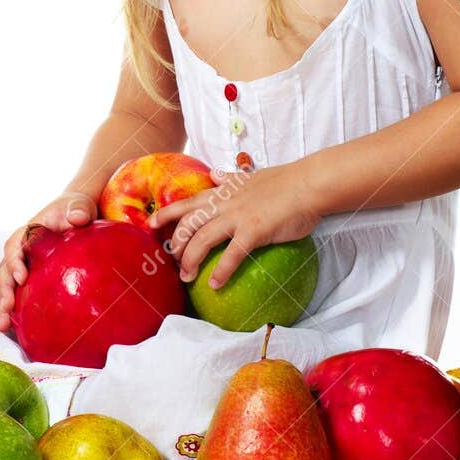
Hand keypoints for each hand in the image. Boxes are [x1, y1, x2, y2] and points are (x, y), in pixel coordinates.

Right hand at [0, 191, 96, 330]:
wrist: (77, 215)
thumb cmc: (76, 209)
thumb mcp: (78, 206)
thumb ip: (77, 209)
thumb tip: (79, 218)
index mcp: (28, 232)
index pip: (14, 247)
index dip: (14, 262)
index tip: (21, 278)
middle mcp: (21, 250)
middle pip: (5, 270)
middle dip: (4, 290)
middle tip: (7, 308)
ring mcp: (25, 265)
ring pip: (9, 285)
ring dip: (4, 305)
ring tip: (4, 325)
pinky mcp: (33, 277)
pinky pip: (21, 293)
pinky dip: (17, 310)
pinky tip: (18, 328)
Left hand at [146, 163, 321, 289]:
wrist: (307, 184)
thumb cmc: (285, 181)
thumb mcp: (251, 176)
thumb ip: (231, 178)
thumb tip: (216, 174)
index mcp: (224, 192)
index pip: (188, 202)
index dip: (167, 213)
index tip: (151, 224)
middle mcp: (224, 204)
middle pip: (189, 224)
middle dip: (175, 243)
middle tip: (171, 260)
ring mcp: (237, 217)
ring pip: (203, 239)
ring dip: (191, 260)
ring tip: (186, 277)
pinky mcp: (253, 231)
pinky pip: (232, 255)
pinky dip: (221, 271)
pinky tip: (215, 285)